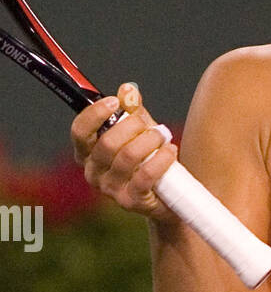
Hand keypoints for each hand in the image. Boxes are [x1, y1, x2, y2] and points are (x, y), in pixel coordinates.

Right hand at [70, 83, 181, 223]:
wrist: (167, 197)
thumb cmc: (147, 160)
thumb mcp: (138, 132)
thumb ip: (131, 111)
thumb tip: (128, 89)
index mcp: (87, 153)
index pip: (80, 131)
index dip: (95, 114)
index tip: (116, 101)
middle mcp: (93, 172)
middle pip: (107, 142)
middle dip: (132, 126)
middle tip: (151, 124)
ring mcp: (111, 190)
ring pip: (127, 157)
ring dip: (149, 141)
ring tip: (164, 136)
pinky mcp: (131, 201)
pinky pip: (145, 176)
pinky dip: (160, 159)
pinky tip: (170, 151)